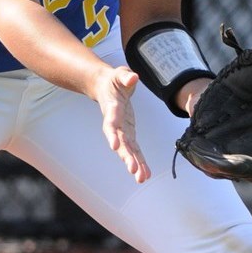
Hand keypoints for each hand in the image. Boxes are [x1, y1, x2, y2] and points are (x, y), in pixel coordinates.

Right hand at [93, 66, 150, 182]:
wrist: (106, 87)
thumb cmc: (114, 80)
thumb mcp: (120, 74)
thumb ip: (126, 76)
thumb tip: (133, 78)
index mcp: (112, 108)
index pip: (111, 123)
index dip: (112, 134)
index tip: (114, 146)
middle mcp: (115, 123)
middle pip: (120, 141)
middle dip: (126, 156)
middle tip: (132, 170)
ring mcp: (121, 130)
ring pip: (127, 149)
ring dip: (134, 163)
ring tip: (141, 178)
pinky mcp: (128, 133)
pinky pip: (134, 149)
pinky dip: (139, 161)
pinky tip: (145, 174)